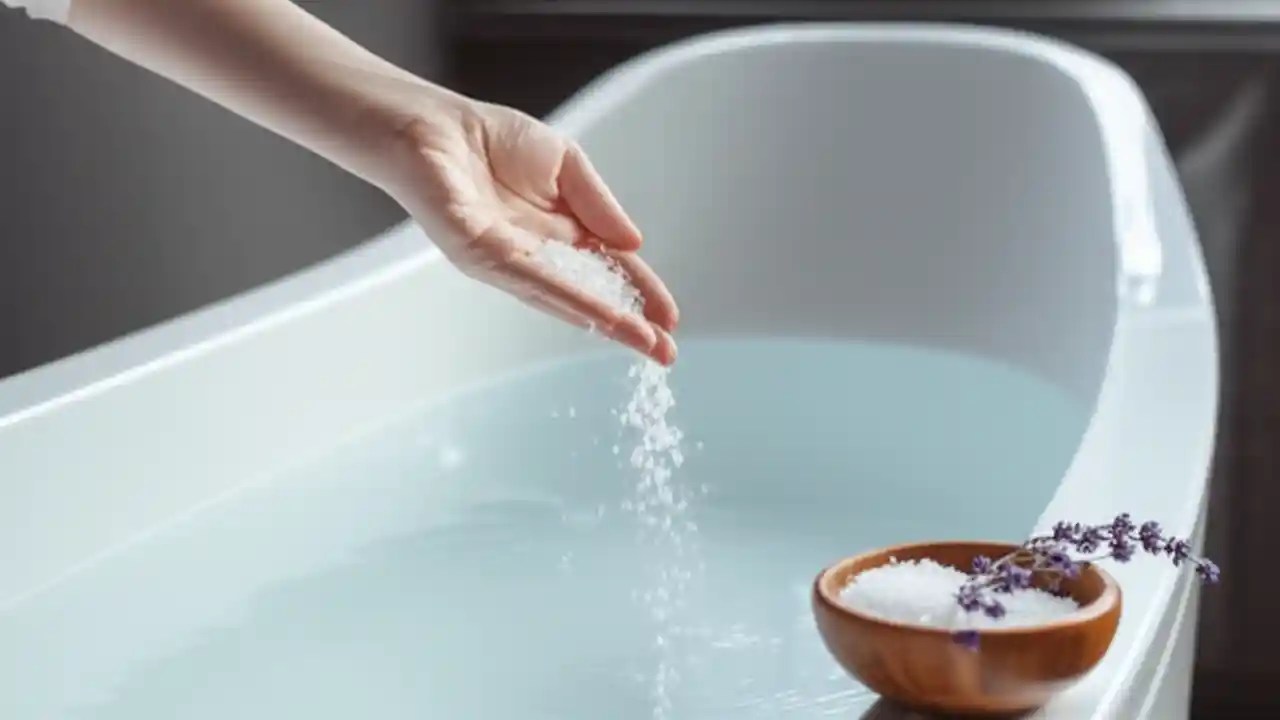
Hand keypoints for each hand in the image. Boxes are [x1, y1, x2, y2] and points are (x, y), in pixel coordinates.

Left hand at [382, 97, 678, 365]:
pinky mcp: (479, 254)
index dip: (641, 292)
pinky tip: (600, 315)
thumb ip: (598, 204)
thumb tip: (634, 243)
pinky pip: (531, 280)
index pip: (609, 270)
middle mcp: (535, 256)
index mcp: (558, 234)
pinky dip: (570, 298)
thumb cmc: (490, 139)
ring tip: (643, 341)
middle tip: (666, 353)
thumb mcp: (566, 164)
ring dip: (606, 321)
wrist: (434, 125)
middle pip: (590, 296)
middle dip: (630, 324)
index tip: (670, 318)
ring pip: (564, 298)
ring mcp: (507, 261)